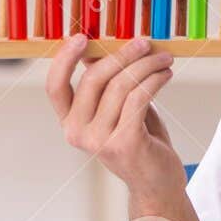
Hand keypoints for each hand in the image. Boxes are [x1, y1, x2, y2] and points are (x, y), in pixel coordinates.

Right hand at [47, 35, 183, 197]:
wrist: (156, 183)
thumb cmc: (139, 140)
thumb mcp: (117, 109)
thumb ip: (105, 84)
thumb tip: (99, 48)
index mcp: (70, 122)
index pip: (54, 87)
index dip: (64, 58)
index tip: (82, 37)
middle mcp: (77, 133)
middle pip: (93, 78)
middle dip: (123, 54)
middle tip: (145, 43)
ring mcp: (99, 140)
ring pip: (121, 85)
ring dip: (147, 66)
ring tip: (164, 60)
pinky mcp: (124, 142)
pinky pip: (138, 97)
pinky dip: (154, 80)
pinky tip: (165, 75)